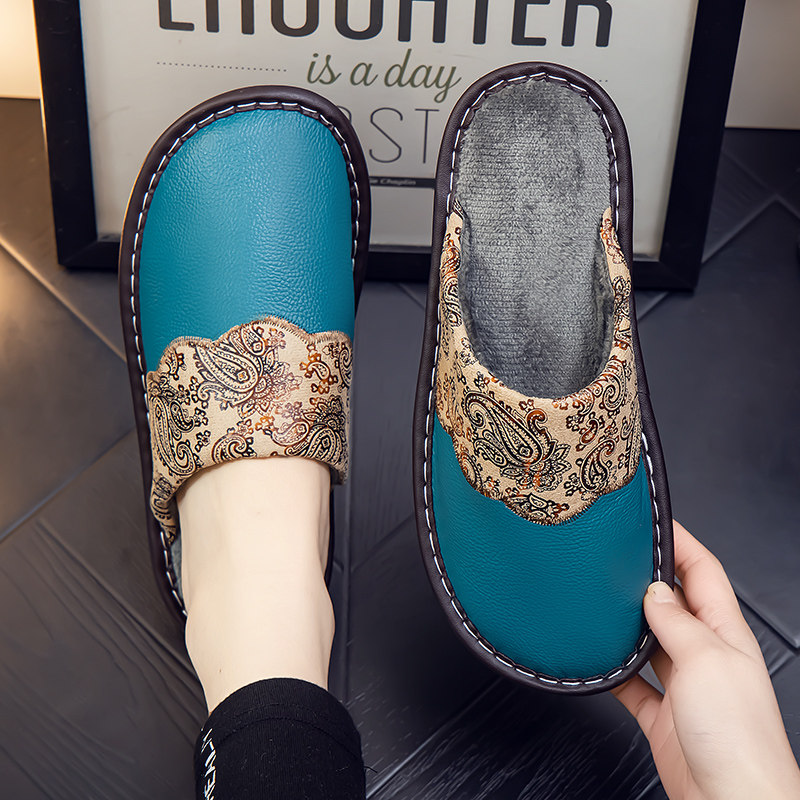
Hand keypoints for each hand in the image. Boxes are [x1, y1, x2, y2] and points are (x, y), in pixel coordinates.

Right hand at [612, 521, 799, 799]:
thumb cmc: (736, 736)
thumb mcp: (706, 660)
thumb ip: (676, 621)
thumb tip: (654, 590)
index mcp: (725, 632)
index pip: (704, 571)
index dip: (681, 542)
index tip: (653, 520)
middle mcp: (704, 653)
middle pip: (674, 601)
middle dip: (647, 578)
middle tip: (615, 557)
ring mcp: (683, 684)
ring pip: (650, 638)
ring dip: (626, 622)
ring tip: (598, 601)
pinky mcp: (660, 714)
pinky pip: (630, 681)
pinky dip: (611, 669)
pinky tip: (594, 659)